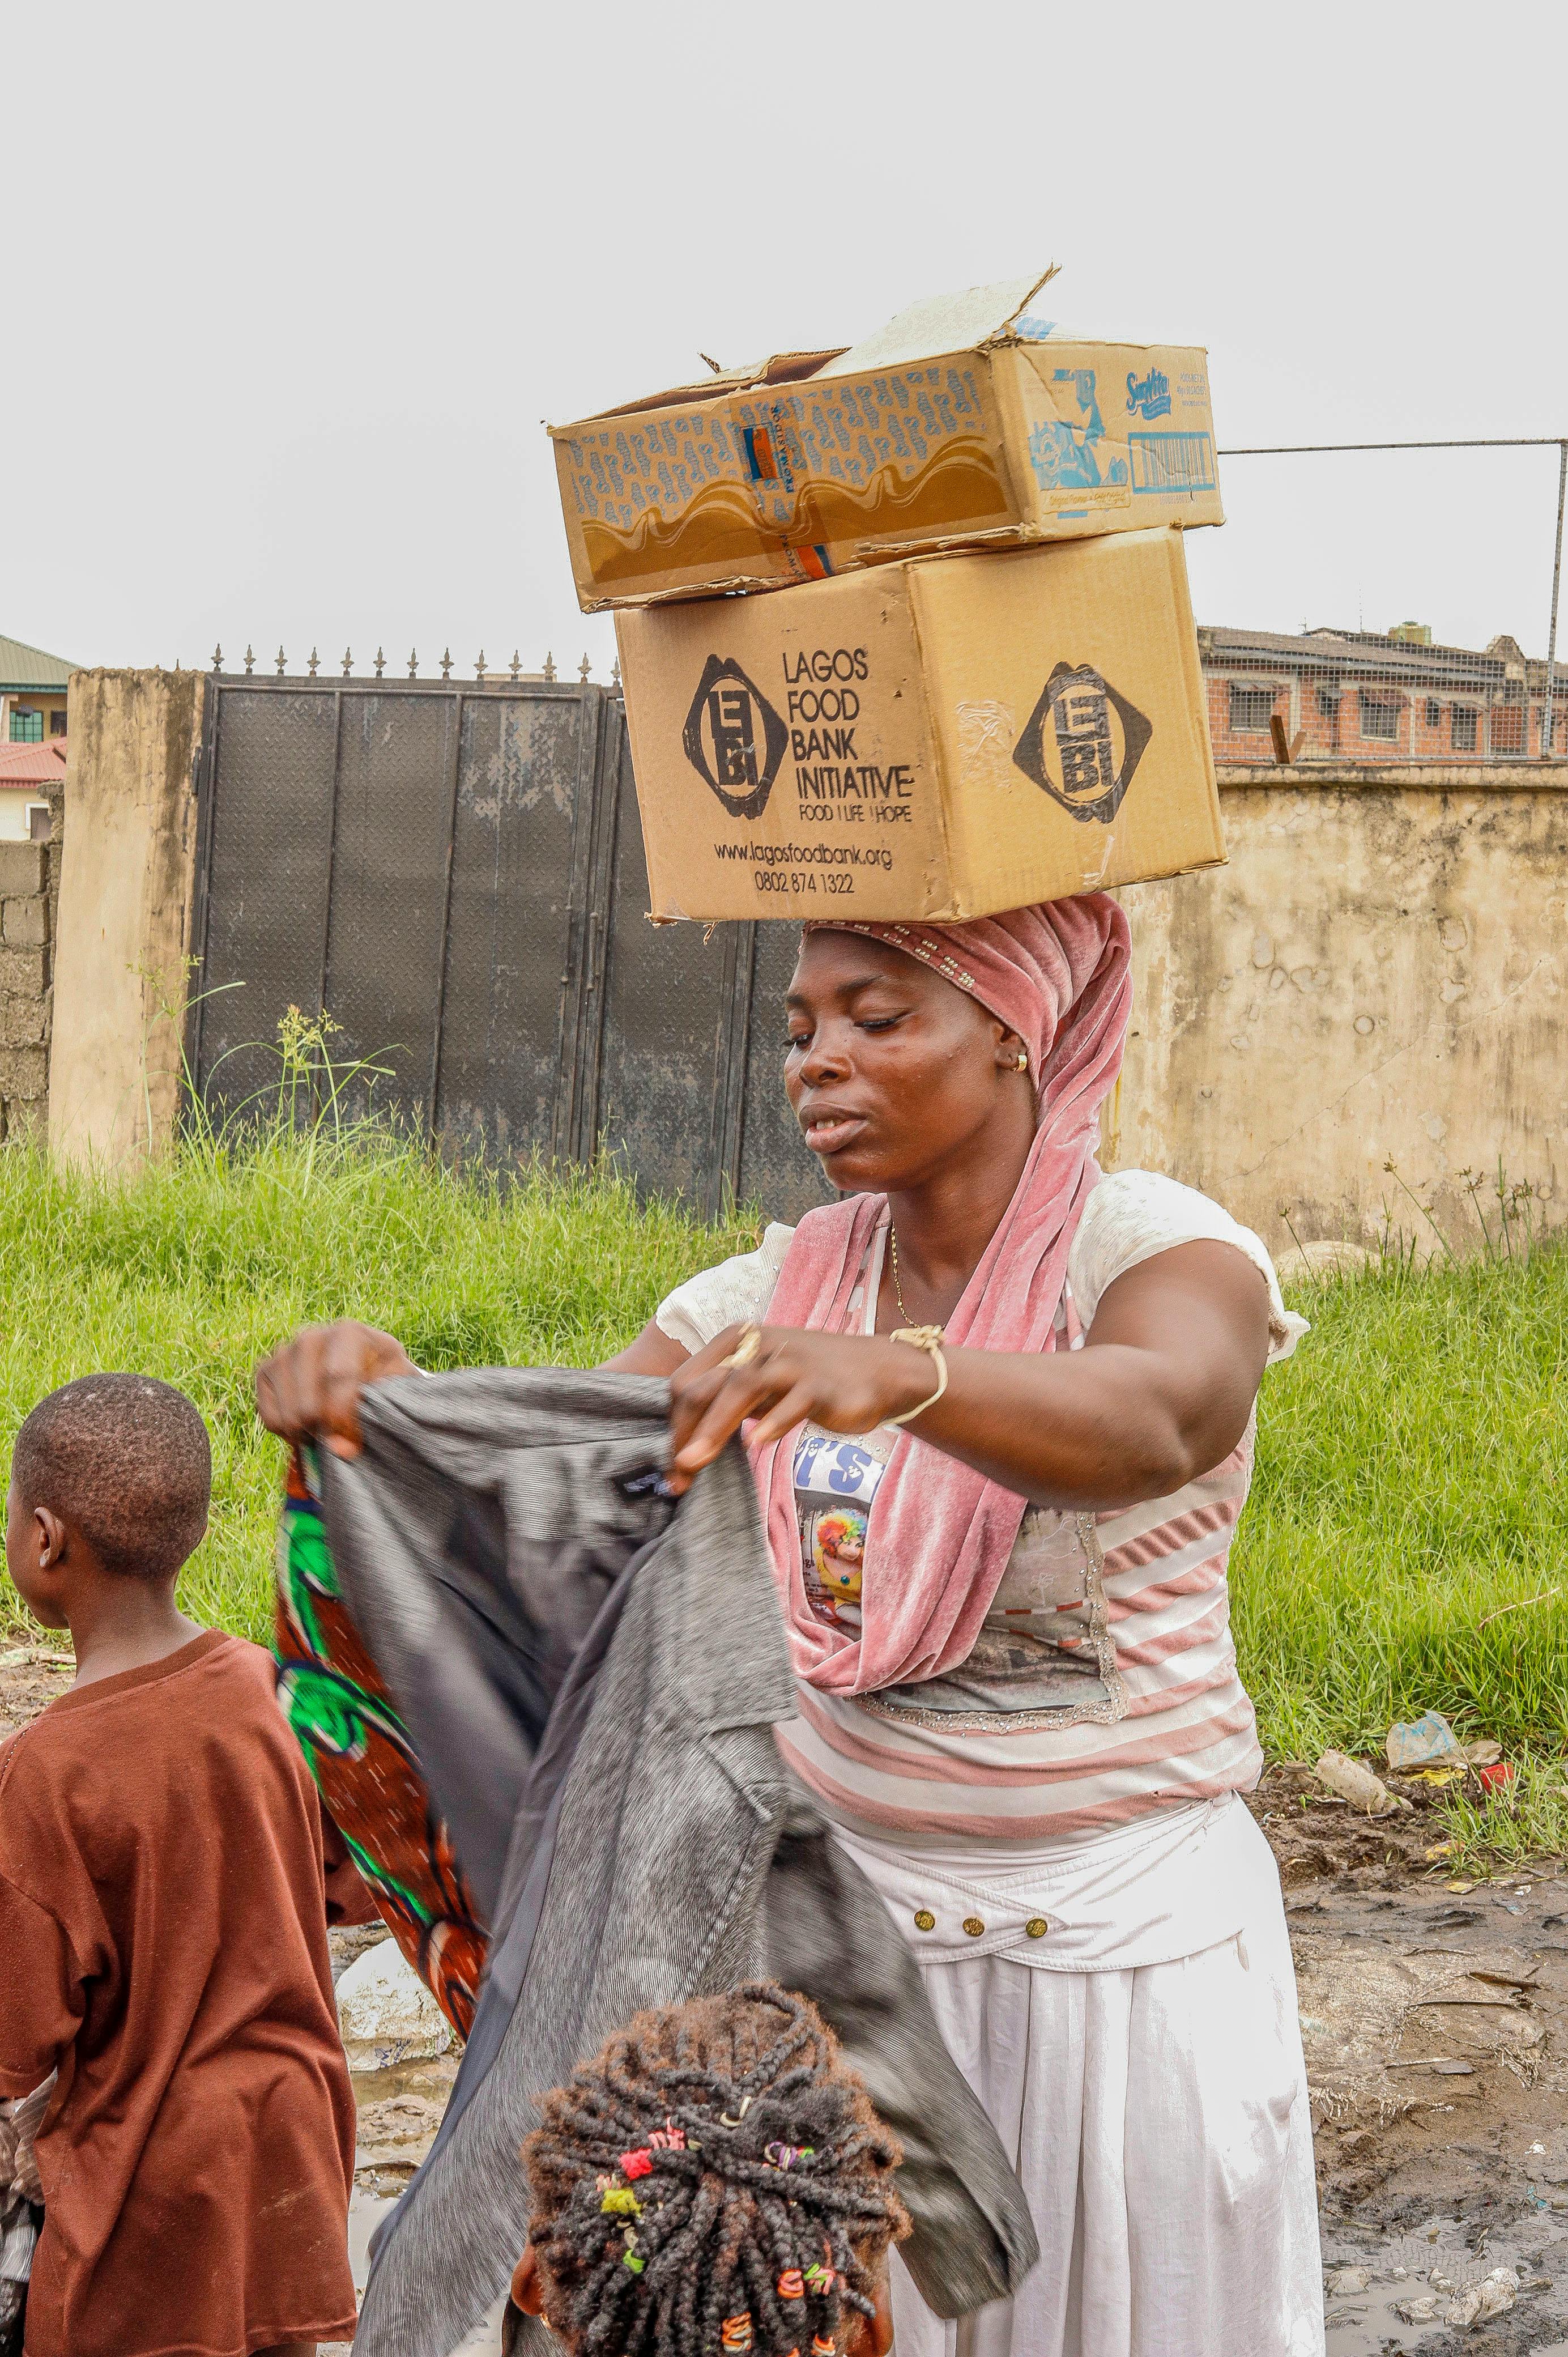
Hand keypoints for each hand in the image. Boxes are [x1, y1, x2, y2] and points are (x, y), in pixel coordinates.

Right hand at [254, 1320, 417, 1458]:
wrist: (363, 1367)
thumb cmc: (385, 1379)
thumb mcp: (396, 1388)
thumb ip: (376, 1415)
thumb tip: (339, 1449)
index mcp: (348, 1332)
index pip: (338, 1378)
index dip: (344, 1420)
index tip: (354, 1445)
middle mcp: (310, 1337)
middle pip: (309, 1404)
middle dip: (327, 1432)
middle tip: (342, 1438)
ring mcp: (283, 1353)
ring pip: (289, 1415)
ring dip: (310, 1435)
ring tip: (328, 1431)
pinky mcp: (265, 1372)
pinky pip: (270, 1419)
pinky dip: (289, 1434)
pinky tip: (308, 1427)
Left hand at [665, 1323, 936, 1493]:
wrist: (878, 1372)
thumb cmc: (808, 1382)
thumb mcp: (761, 1385)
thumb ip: (726, 1403)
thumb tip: (682, 1443)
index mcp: (736, 1342)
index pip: (687, 1382)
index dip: (673, 1425)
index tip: (672, 1466)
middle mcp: (758, 1346)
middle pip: (706, 1386)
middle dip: (684, 1434)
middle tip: (676, 1478)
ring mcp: (790, 1362)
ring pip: (741, 1388)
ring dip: (714, 1428)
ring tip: (695, 1463)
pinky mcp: (820, 1383)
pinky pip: (793, 1402)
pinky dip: (773, 1421)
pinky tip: (757, 1443)